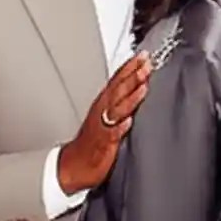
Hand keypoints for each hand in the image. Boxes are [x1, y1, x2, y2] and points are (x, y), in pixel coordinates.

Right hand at [57, 51, 151, 194]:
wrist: (74, 165)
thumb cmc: (93, 139)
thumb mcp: (107, 115)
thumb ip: (122, 100)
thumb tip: (140, 84)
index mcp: (104, 103)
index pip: (117, 80)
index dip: (130, 67)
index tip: (143, 55)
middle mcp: (102, 112)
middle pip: (118, 90)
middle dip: (133, 76)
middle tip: (146, 63)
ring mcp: (102, 127)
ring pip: (117, 109)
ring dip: (130, 97)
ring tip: (143, 87)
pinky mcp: (103, 144)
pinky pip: (111, 134)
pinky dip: (120, 127)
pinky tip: (128, 122)